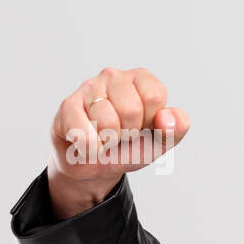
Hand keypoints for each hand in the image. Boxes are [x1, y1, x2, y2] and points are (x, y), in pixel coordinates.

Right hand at [47, 67, 189, 217]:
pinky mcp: (68, 104)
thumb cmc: (129, 147)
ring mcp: (89, 87)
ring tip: (105, 137)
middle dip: (129, 133)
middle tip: (122, 134)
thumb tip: (167, 116)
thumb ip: (176, 128)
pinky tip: (88, 143)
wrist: (96, 166)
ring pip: (107, 121)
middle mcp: (114, 76)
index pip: (154, 96)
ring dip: (108, 141)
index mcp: (141, 80)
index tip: (144, 126)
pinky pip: (83, 132)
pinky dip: (90, 148)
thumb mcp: (160, 142)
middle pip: (131, 109)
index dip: (151, 121)